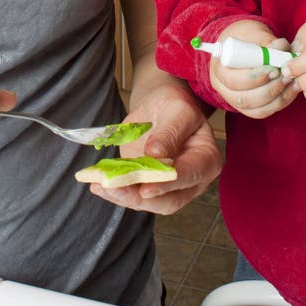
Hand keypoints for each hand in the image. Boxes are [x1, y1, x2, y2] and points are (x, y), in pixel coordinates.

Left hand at [88, 82, 222, 214]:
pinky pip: (134, 194)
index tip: (146, 187)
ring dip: (124, 196)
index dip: (168, 184)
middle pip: (169, 199)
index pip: (191, 175)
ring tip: (101, 185)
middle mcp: (191, 180)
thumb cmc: (174, 104)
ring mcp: (169, 187)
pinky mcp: (148, 185)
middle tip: (115, 188)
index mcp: (207, 158)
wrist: (160, 106)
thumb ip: (170, 132)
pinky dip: (117, 191)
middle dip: (140, 197)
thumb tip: (156, 155)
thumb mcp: (177, 109)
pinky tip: (98, 184)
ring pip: (148, 202)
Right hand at [207, 20, 297, 117]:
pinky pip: (264, 111)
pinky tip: (291, 88)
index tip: (274, 68)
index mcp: (218, 68)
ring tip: (290, 80)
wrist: (246, 43)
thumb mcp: (253, 32)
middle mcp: (222, 87)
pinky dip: (280, 102)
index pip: (232, 80)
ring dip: (277, 96)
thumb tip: (280, 47)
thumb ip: (266, 40)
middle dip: (268, 88)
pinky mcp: (248, 107)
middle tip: (286, 75)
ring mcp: (234, 100)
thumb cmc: (247, 36)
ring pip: (255, 108)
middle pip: (243, 98)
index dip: (255, 77)